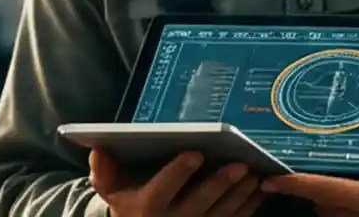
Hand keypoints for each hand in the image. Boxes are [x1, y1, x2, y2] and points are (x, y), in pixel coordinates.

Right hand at [89, 149, 264, 216]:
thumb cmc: (129, 202)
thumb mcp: (112, 189)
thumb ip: (104, 171)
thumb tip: (98, 148)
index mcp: (147, 206)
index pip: (162, 189)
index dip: (178, 172)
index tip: (195, 152)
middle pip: (199, 203)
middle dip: (220, 184)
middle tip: (240, 164)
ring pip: (221, 214)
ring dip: (240, 195)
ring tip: (255, 174)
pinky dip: (248, 206)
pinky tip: (260, 189)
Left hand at [260, 140, 358, 216]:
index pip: (331, 193)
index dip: (300, 185)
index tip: (273, 180)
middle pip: (324, 208)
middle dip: (303, 193)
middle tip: (276, 176)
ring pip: (334, 216)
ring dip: (320, 203)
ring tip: (300, 182)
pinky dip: (336, 207)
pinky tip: (333, 196)